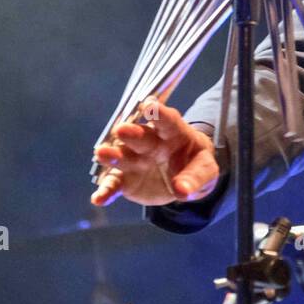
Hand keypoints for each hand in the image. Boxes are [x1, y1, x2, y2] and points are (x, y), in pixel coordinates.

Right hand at [91, 98, 219, 206]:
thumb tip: (181, 190)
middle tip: (121, 130)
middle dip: (131, 133)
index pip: (167, 120)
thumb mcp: (205, 171)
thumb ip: (194, 179)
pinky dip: (106, 190)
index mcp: (174, 132)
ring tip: (101, 154)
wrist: (184, 179)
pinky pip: (114, 184)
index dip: (159, 113)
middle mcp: (151, 143)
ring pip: (122, 156)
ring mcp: (135, 160)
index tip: (149, 105)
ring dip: (112, 155)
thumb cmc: (196, 165)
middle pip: (141, 136)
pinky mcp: (125, 179)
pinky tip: (99, 198)